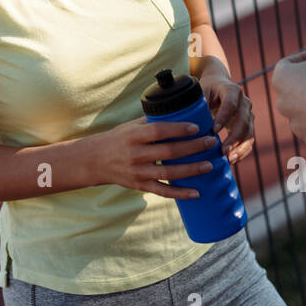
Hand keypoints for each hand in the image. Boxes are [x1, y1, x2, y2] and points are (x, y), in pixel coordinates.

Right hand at [87, 118, 220, 199]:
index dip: (178, 129)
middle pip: (169, 152)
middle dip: (193, 147)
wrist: (93, 161)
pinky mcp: (140, 186)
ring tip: (209, 165)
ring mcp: (138, 172)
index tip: (196, 127)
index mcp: (133, 136)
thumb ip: (151, 123)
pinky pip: (163, 191)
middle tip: (211, 142)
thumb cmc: (116, 139)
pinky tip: (196, 193)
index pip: (159, 131)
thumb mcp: (130, 127)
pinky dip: (180, 193)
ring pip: (169, 172)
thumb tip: (178, 112)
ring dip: (192, 170)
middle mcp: (135, 154)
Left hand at [198, 67, 254, 165]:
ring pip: (249, 133)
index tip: (213, 131)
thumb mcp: (201, 92)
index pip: (230, 105)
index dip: (223, 118)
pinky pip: (249, 141)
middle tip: (223, 151)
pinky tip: (233, 160)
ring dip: (240, 148)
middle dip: (234, 138)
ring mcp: (248, 115)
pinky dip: (242, 151)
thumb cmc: (208, 89)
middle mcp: (244, 103)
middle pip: (243, 121)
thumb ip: (199, 105)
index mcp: (232, 91)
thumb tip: (192, 124)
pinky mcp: (248, 126)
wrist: (219, 84)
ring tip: (229, 159)